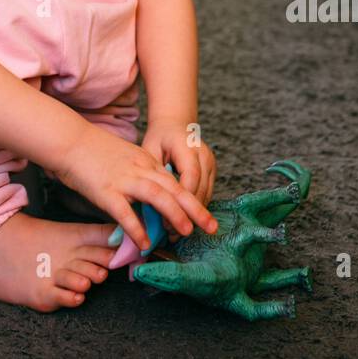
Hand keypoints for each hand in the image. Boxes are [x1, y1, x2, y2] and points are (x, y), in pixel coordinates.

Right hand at [53, 122, 218, 254]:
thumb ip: (140, 174)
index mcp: (146, 161)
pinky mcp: (106, 191)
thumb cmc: (93, 150)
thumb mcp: (125, 157)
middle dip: (196, 209)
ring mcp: (124, 179)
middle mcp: (140, 168)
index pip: (176, 181)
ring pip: (157, 196)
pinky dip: (137, 229)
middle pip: (175, 188)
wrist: (69, 139)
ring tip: (186, 233)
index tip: (205, 216)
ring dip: (174, 215)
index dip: (192, 199)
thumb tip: (150, 197)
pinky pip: (125, 212)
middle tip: (212, 227)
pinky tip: (145, 244)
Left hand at [141, 119, 216, 241]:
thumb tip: (145, 204)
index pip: (189, 178)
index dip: (180, 202)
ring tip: (177, 233)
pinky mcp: (212, 170)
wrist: (176, 124)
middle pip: (200, 189)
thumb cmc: (159, 138)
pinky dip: (196, 208)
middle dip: (187, 214)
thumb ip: (151, 174)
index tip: (168, 221)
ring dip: (193, 215)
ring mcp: (210, 162)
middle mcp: (203, 154)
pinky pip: (207, 193)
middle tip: (173, 234)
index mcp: (186, 146)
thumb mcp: (150, 150)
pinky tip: (184, 221)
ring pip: (206, 194)